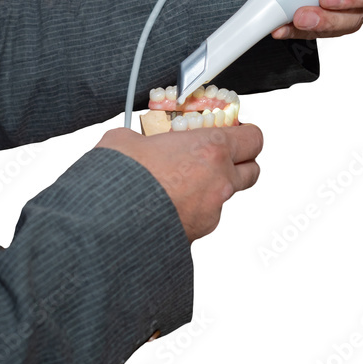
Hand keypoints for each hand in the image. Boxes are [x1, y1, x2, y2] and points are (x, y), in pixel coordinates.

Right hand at [95, 125, 262, 242]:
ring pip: (226, 196)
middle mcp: (220, 181)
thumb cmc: (122, 178)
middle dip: (239, 162)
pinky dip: (191, 210)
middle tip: (215, 157)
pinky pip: (203, 217)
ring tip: (180, 183)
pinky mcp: (198, 233)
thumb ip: (145, 136)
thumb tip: (136, 139)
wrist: (108, 223)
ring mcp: (212, 211)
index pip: (254, 138)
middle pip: (252, 170)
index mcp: (212, 149)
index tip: (233, 130)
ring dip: (211, 188)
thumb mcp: (127, 139)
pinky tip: (166, 205)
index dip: (244, 133)